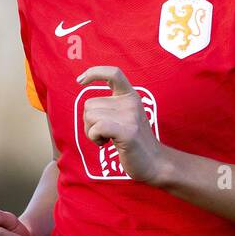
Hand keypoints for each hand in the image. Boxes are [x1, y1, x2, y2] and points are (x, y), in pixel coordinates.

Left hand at [76, 65, 164, 184]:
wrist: (154, 163)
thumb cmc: (134, 142)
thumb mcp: (125, 116)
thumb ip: (111, 106)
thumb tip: (87, 103)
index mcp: (130, 96)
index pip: (113, 72)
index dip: (94, 72)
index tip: (80, 81)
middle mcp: (131, 102)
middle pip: (90, 104)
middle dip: (89, 122)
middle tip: (103, 133)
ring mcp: (130, 116)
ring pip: (90, 116)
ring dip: (91, 132)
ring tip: (107, 138)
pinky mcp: (127, 132)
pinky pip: (96, 128)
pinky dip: (94, 137)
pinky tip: (105, 143)